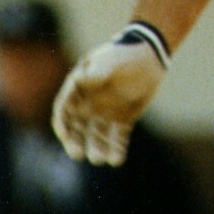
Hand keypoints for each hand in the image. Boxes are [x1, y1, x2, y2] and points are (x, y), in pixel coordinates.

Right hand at [52, 30, 166, 166]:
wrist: (150, 55)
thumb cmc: (126, 53)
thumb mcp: (110, 60)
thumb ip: (96, 72)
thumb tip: (80, 79)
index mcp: (79, 89)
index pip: (64, 111)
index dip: (62, 124)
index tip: (65, 135)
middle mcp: (89, 104)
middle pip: (76, 129)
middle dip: (75, 143)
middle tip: (78, 154)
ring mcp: (105, 113)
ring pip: (96, 137)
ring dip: (97, 149)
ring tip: (101, 158)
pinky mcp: (123, 120)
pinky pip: (117, 138)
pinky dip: (116, 149)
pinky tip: (117, 159)